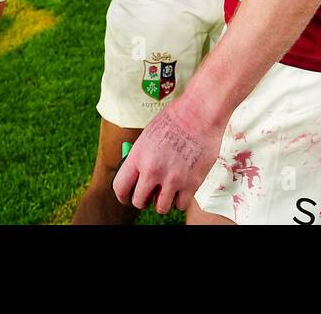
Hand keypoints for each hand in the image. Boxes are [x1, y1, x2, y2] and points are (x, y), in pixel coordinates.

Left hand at [112, 99, 221, 213]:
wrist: (200, 112)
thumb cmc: (176, 118)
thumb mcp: (149, 134)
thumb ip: (142, 156)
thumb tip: (139, 173)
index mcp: (138, 156)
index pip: (120, 187)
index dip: (123, 196)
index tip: (127, 197)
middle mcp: (152, 170)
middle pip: (139, 201)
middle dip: (143, 199)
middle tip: (150, 194)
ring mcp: (172, 179)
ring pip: (161, 208)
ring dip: (163, 201)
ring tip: (168, 190)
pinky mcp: (191, 183)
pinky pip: (181, 205)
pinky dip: (181, 199)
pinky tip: (182, 187)